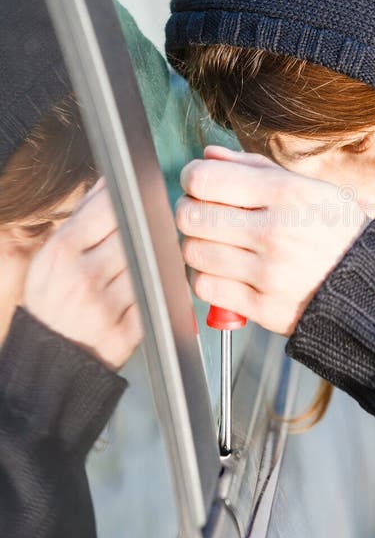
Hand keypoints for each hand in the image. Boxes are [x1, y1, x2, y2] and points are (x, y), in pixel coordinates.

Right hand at [24, 179, 142, 369]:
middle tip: (151, 230)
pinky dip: (161, 287)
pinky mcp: (128, 330)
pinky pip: (158, 296)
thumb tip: (110, 181)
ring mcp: (107, 306)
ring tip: (148, 260)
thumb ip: (83, 216)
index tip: (139, 200)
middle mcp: (83, 278)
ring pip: (152, 264)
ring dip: (159, 256)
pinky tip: (149, 287)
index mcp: (62, 253)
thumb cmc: (53, 300)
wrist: (50, 356)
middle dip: (148, 228)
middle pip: (136, 234)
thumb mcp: (52, 254)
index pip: (109, 208)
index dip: (130, 200)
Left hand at [176, 145, 371, 335]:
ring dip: (197, 245)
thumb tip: (208, 156)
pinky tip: (223, 270)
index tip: (198, 183)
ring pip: (194, 252)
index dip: (192, 178)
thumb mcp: (309, 188)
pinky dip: (206, 278)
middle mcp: (275, 231)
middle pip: (191, 216)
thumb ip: (255, 168)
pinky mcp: (262, 306)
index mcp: (288, 194)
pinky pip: (206, 288)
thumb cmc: (338, 232)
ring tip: (216, 243)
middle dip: (189, 211)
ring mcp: (268, 272)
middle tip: (203, 213)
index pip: (205, 180)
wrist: (369, 287)